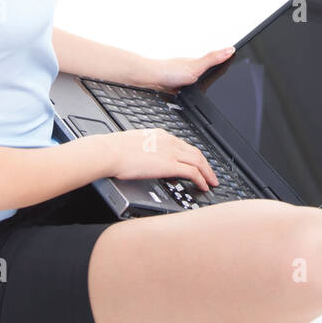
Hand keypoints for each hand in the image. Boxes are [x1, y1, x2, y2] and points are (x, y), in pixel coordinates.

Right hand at [100, 126, 219, 191]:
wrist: (109, 152)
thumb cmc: (114, 150)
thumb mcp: (133, 145)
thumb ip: (145, 150)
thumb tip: (145, 159)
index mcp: (160, 135)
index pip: (183, 145)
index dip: (193, 155)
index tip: (197, 164)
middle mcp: (168, 141)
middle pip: (195, 152)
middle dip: (206, 164)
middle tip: (211, 174)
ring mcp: (170, 152)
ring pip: (198, 161)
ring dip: (208, 173)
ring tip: (211, 182)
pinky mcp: (169, 165)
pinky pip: (192, 172)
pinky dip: (201, 179)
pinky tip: (203, 187)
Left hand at [139, 46, 235, 93]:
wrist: (151, 80)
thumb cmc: (170, 71)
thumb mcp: (196, 66)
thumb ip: (213, 59)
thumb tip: (230, 49)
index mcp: (199, 63)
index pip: (217, 59)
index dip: (228, 58)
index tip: (238, 53)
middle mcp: (193, 68)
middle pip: (210, 70)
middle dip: (219, 71)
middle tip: (230, 64)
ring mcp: (186, 77)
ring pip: (200, 80)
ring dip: (206, 82)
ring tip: (217, 81)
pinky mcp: (180, 87)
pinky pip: (192, 89)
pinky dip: (195, 90)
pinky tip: (196, 94)